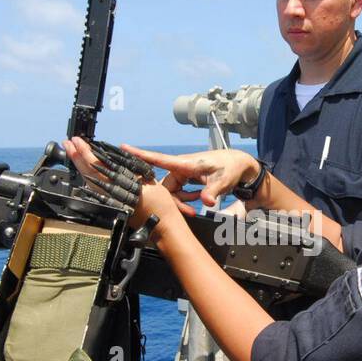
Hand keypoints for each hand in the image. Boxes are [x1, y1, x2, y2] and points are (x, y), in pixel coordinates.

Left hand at [63, 137, 181, 233]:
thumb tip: (119, 153)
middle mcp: (118, 189)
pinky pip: (96, 194)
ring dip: (79, 166)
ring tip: (71, 153)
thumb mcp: (150, 179)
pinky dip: (87, 182)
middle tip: (70, 142)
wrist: (162, 224)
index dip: (90, 151)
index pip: (103, 162)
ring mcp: (113, 200)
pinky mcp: (112, 208)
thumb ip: (135, 167)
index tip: (82, 141)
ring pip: (91, 180)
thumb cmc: (161, 202)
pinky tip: (80, 175)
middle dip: (80, 155)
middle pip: (93, 170)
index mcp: (127, 179)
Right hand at [120, 145, 259, 209]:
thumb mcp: (224, 180)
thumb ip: (213, 191)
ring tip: (196, 207)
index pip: (158, 159)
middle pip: (165, 186)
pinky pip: (178, 191)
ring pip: (171, 191)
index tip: (123, 148)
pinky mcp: (187, 178)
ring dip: (180, 201)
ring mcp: (183, 173)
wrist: (239, 166)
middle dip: (173, 201)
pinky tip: (197, 200)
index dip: (140, 154)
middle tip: (190, 212)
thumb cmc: (231, 167)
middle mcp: (181, 167)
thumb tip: (205, 202)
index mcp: (185, 163)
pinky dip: (185, 199)